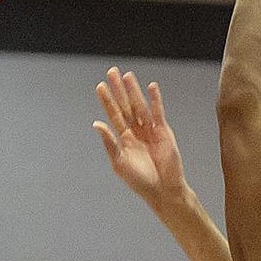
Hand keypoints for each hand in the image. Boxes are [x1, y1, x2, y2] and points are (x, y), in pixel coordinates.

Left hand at [93, 67, 187, 206]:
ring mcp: (150, 130)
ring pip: (140, 106)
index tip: (100, 86)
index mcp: (124, 139)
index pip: (113, 115)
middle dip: (119, 89)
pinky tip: (151, 87)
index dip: (107, 100)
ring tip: (127, 75)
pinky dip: (155, 100)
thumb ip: (109, 143)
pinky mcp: (164, 132)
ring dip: (134, 91)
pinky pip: (158, 113)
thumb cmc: (140, 180)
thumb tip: (97, 124)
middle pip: (126, 105)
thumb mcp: (119, 163)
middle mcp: (136, 131)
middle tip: (112, 71)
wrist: (163, 190)